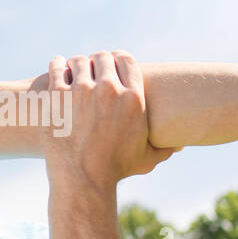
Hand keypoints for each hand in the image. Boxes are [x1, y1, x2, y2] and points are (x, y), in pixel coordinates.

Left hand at [43, 51, 179, 189]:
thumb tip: (181, 146)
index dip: (118, 59)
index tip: (111, 64)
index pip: (126, 60)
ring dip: (77, 64)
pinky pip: (56, 67)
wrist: (83, 180)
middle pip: (102, 58)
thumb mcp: (146, 158)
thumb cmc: (116, 170)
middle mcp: (108, 89)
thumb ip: (165, 148)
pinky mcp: (58, 96)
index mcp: (133, 98)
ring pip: (79, 61)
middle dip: (97, 62)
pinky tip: (58, 66)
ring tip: (73, 70)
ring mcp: (81, 91)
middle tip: (91, 69)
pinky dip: (57, 64)